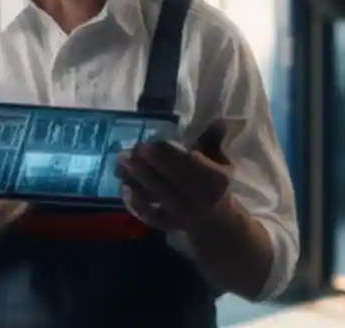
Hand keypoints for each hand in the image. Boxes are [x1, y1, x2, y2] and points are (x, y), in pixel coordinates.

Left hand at [116, 118, 232, 230]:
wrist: (215, 221)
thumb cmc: (215, 184)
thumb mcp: (221, 161)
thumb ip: (213, 140)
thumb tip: (219, 119)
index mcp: (216, 180)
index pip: (193, 164)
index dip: (173, 152)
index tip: (157, 141)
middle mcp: (201, 198)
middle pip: (174, 177)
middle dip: (153, 161)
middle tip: (136, 146)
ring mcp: (183, 213)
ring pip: (159, 194)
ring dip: (139, 177)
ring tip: (124, 161)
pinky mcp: (170, 224)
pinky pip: (151, 215)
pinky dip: (136, 203)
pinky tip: (124, 188)